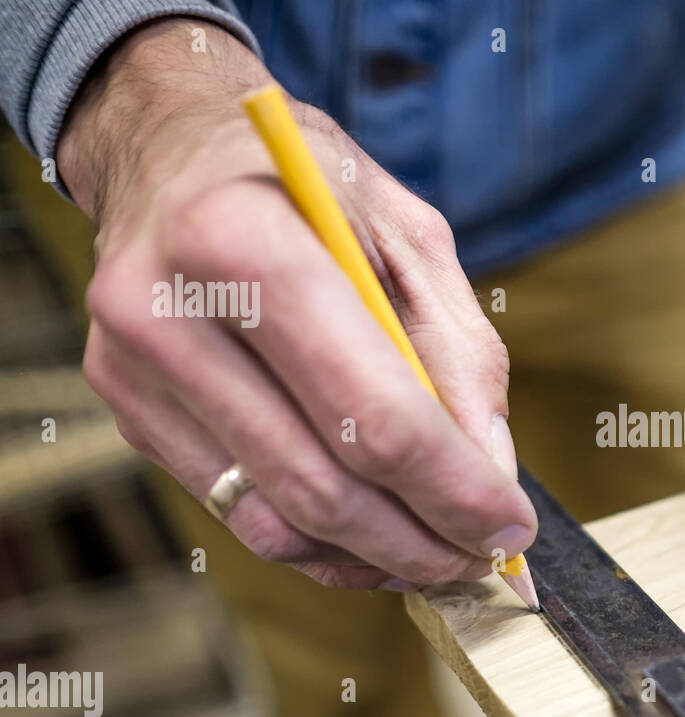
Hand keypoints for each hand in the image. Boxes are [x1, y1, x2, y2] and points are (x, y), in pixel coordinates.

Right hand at [62, 19, 534, 588]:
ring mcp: (135, 374)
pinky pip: (241, 515)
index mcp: (243, 243)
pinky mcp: (131, 415)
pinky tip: (374, 538)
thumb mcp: (412, 238)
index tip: (512, 529)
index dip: (454, 491)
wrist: (172, 150)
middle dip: (423, 541)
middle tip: (486, 558)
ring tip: (439, 553)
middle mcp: (168, 314)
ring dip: (375, 557)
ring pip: (278, 521)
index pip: (371, 414)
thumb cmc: (309, 186)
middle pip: (323, 485)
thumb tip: (491, 477)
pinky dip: (322, 545)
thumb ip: (461, 356)